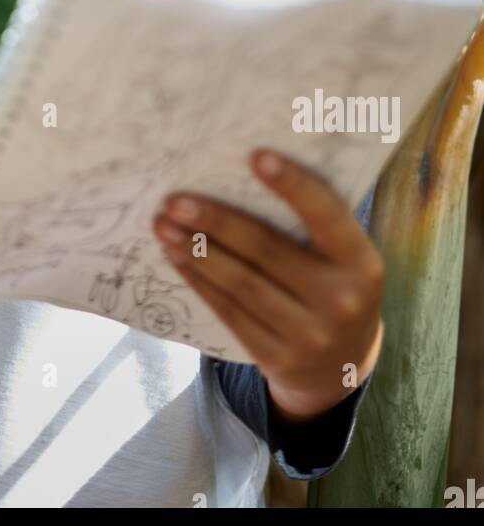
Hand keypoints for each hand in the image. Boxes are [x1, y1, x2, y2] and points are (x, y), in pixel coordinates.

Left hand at [152, 149, 384, 421]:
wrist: (343, 370)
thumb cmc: (333, 288)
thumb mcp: (341, 260)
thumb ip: (309, 225)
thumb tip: (245, 171)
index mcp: (362, 263)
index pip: (327, 216)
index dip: (292, 185)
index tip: (254, 156)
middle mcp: (341, 301)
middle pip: (267, 250)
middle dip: (216, 221)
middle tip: (176, 199)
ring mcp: (310, 335)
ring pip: (241, 283)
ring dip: (197, 250)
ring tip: (164, 225)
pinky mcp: (278, 359)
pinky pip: (229, 312)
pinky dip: (199, 280)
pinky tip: (177, 256)